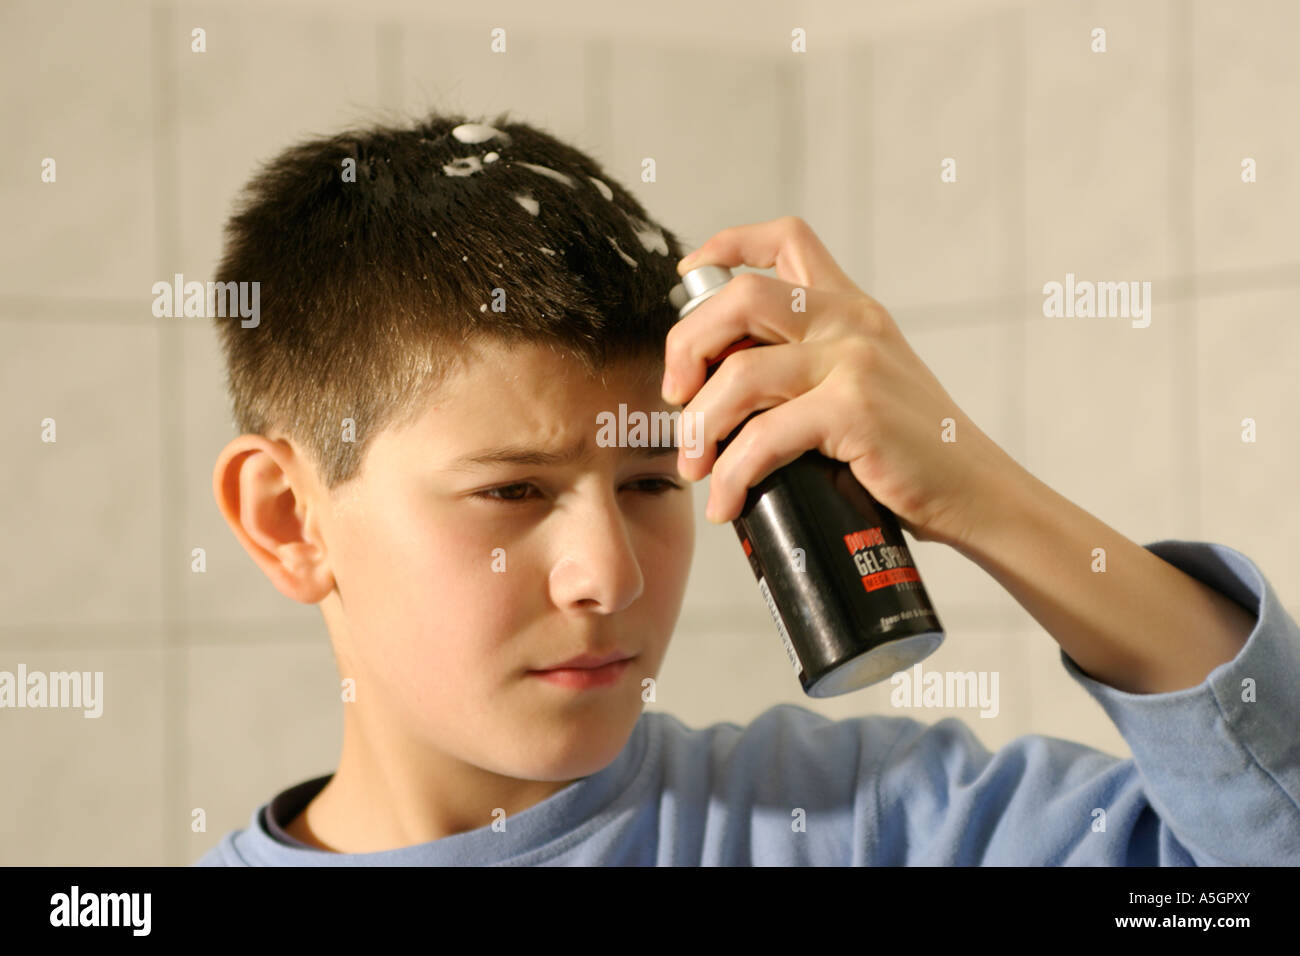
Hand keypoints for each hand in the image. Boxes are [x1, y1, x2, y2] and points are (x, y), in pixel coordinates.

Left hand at [662, 216, 1019, 549]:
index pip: (785, 238)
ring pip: (739, 372)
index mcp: (852, 308)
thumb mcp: (867, 385)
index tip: (686, 277)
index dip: (725, 245)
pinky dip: (731, 475)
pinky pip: (762, 437)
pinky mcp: (855, 411)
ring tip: (694, 466)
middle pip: (739, 297)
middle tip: (676, 399)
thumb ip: (809, 368)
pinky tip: (727, 503)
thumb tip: (716, 390)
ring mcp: (855, 363)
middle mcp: (852, 322)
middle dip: (686, 346)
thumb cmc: (912, 453)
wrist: (977, 494)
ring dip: (698, 425)